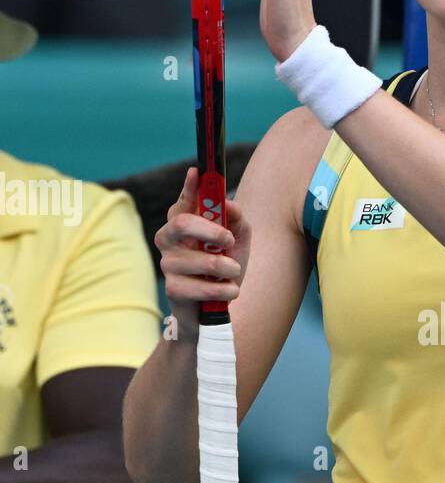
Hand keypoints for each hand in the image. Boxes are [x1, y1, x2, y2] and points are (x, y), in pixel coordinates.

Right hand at [155, 168, 250, 338]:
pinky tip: (229, 290)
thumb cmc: (224, 269)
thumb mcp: (237, 241)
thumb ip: (236, 219)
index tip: (197, 172)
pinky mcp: (173, 289)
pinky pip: (202, 286)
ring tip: (234, 272)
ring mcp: (168, 264)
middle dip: (211, 229)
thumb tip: (229, 203)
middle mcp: (169, 239)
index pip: (184, 201)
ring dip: (227, 267)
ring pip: (201, 260)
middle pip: (182, 223)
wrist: (214, 309)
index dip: (189, 187)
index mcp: (183, 223)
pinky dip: (224, 289)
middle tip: (228, 239)